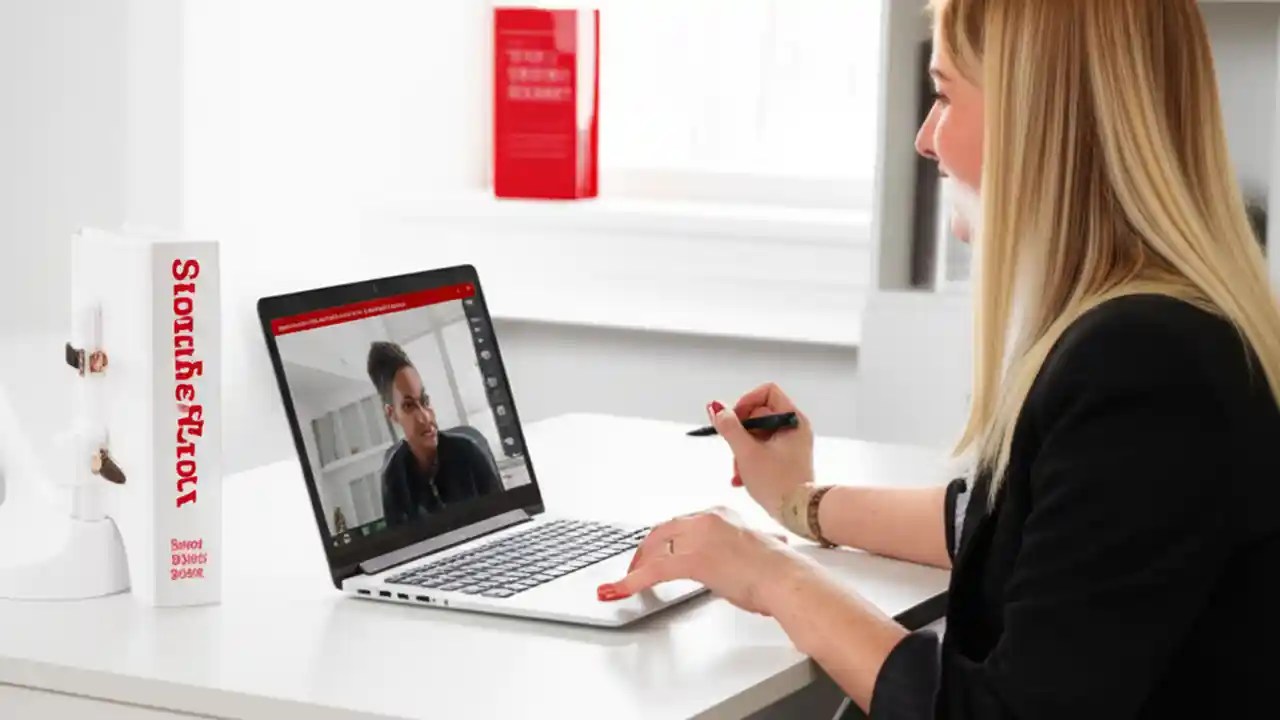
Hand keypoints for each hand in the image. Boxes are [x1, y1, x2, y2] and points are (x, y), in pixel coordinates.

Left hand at [597, 507, 814, 614]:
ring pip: (655, 549)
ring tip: (628, 580)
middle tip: (637, 565)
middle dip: (646, 549)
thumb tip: (743, 557)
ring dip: (639, 565)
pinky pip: (653, 571)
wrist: (784, 578)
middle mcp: (706, 520)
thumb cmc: (778, 570)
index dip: (664, 538)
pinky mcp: (692, 560)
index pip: (681, 523)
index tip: (659, 549)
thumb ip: (743, 548)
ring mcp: (697, 538)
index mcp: (720, 515)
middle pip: (663, 531)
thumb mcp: (756, 550)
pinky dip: (633, 581)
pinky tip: (622, 589)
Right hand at [712, 384, 814, 521]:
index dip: (746, 402)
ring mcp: (790, 444)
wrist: (799, 514)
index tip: (733, 420)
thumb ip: (729, 428)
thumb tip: (715, 406)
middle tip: (733, 451)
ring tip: (737, 472)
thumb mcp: (746, 452)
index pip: (766, 392)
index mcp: (792, 419)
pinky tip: (740, 478)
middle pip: (758, 414)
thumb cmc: (776, 482)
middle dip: (740, 433)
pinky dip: (749, 460)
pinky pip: (761, 449)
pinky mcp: (785, 459)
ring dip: (741, 451)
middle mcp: (794, 428)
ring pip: (756, 435)